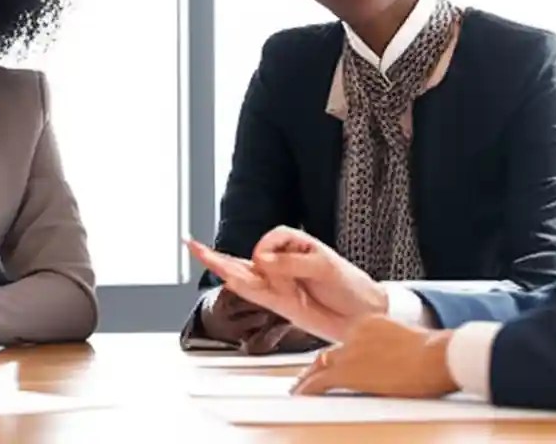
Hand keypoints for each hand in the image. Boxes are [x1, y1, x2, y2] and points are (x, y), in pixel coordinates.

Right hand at [187, 231, 384, 342]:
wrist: (363, 314)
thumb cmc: (350, 284)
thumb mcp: (326, 266)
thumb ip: (293, 263)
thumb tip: (264, 261)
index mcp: (294, 244)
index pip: (268, 242)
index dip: (266, 253)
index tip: (272, 263)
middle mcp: (281, 262)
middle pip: (245, 256)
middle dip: (219, 253)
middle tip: (192, 245)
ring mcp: (277, 282)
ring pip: (242, 273)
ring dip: (218, 264)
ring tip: (194, 252)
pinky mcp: (278, 302)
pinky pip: (252, 292)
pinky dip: (236, 284)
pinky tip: (218, 273)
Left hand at [291, 316, 456, 397]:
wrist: (437, 356)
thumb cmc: (436, 353)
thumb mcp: (413, 341)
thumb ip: (398, 347)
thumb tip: (401, 362)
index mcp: (372, 322)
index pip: (348, 339)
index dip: (342, 353)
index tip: (340, 360)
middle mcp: (355, 332)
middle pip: (331, 351)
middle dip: (321, 364)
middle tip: (311, 374)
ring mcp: (349, 351)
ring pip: (321, 365)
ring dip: (310, 377)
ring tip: (301, 387)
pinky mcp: (346, 372)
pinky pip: (319, 382)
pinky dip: (308, 389)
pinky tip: (301, 396)